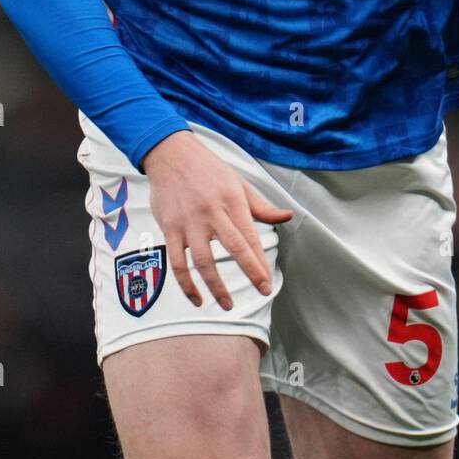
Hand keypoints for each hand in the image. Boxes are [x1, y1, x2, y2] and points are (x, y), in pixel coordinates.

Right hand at [141, 130, 292, 309]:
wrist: (171, 154)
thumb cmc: (208, 169)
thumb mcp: (239, 182)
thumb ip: (261, 206)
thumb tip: (287, 216)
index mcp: (232, 201)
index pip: (250, 236)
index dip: (260, 261)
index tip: (267, 282)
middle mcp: (212, 212)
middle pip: (234, 247)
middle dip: (250, 272)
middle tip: (261, 292)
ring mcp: (189, 222)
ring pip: (203, 260)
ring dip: (216, 286)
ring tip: (227, 304)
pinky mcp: (170, 228)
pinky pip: (177, 262)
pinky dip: (186, 284)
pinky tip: (196, 298)